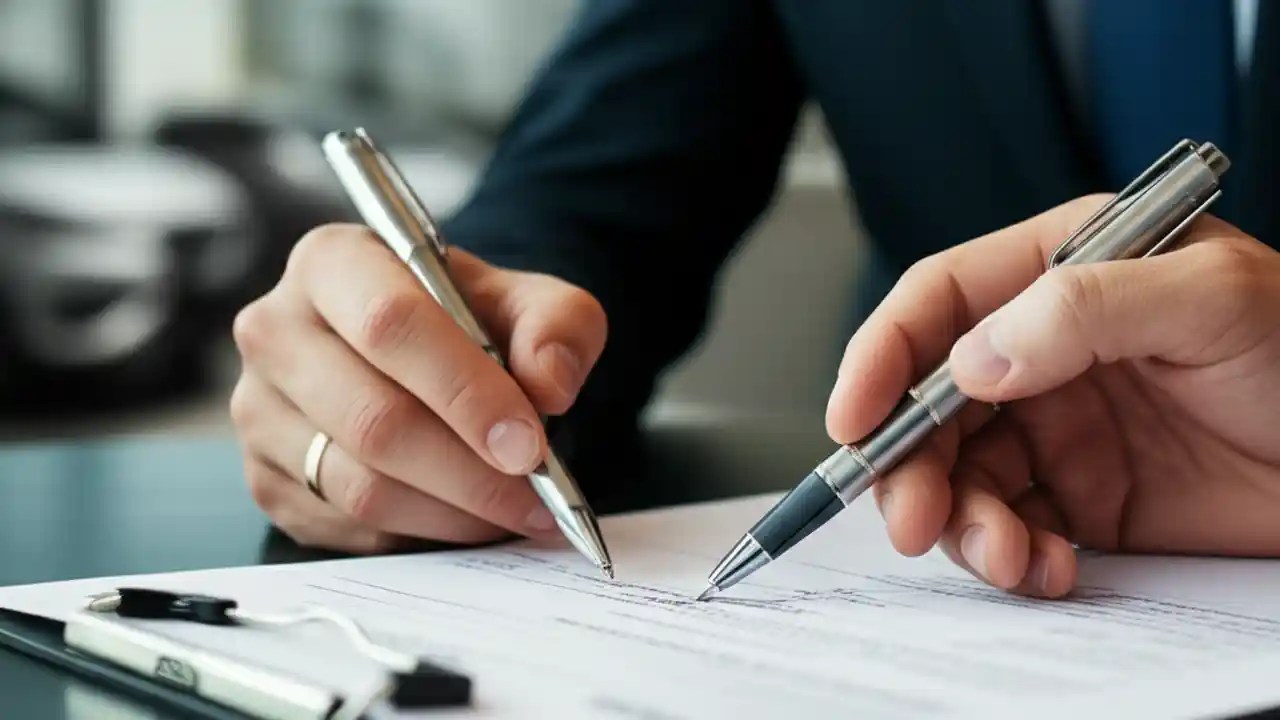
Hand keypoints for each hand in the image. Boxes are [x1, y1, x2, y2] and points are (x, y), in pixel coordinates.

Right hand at [230, 224, 606, 551]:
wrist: (422, 358)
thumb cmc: (469, 323)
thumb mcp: (528, 302)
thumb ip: (557, 326)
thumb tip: (550, 384)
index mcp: (334, 261)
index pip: (391, 324)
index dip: (466, 392)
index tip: (528, 444)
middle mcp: (276, 330)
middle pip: (374, 419)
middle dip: (471, 472)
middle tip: (537, 496)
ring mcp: (258, 410)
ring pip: (360, 487)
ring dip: (454, 513)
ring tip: (516, 513)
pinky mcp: (264, 478)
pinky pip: (348, 528)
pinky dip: (421, 535)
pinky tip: (467, 519)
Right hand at [827, 195, 1279, 597]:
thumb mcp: (1213, 298)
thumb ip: (1087, 309)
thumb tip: (975, 356)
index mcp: (1059, 273)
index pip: (937, 302)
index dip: (881, 357)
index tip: (853, 416)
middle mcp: (1042, 350)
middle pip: (929, 403)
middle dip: (908, 465)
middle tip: (913, 519)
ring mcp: (1056, 426)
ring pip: (958, 475)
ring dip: (961, 524)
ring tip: (1004, 555)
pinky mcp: (1080, 498)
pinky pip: (1008, 527)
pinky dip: (1010, 556)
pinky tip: (1047, 566)